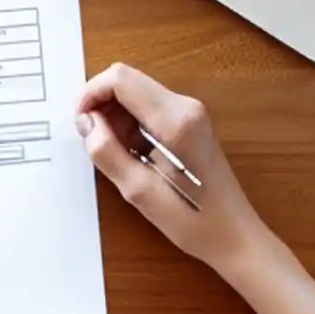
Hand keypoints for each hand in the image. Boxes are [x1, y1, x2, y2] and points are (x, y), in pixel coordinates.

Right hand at [75, 63, 270, 265]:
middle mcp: (185, 107)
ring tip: (115, 155)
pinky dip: (130, 125)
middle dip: (101, 105)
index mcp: (174, 120)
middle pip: (127, 81)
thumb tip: (87, 122)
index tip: (80, 124)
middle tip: (93, 142)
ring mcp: (190, 114)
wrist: (234, 234)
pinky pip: (148, 110)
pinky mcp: (189, 124)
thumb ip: (107, 151)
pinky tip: (132, 155)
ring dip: (115, 117)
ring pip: (136, 94)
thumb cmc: (193, 220)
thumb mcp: (139, 191)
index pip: (120, 79)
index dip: (91, 94)